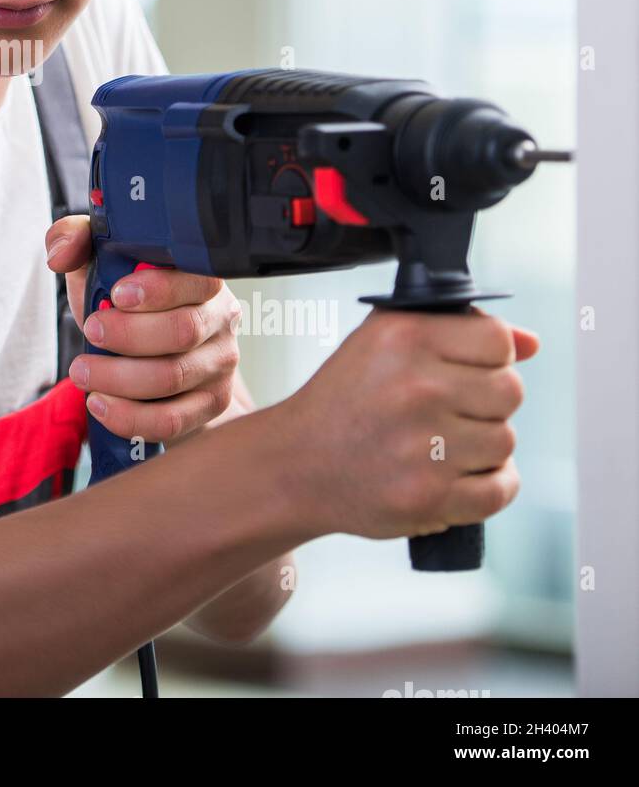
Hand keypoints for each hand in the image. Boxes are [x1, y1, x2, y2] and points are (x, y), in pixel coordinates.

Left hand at [44, 215, 242, 444]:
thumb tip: (60, 255)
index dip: (158, 289)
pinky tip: (101, 404)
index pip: (196, 279)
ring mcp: (220, 364)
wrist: (147, 356)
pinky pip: (173, 420)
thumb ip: (76, 239)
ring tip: (83, 372)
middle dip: (127, 335)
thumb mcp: (98, 264)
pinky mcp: (211, 405)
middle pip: (182, 331)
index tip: (117, 295)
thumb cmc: (125, 305)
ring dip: (118, 378)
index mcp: (200, 278)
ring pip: (172, 377)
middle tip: (90, 332)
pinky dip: (130, 417)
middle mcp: (220, 318)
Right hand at [280, 306, 539, 540]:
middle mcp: (415, 387)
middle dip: (486, 401)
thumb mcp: (382, 342)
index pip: (497, 339)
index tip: (462, 370)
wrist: (297, 464)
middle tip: (448, 410)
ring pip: (505, 441)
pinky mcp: (429, 497)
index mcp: (403, 338)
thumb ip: (456, 331)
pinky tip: (455, 474)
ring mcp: (424, 446)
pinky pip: (501, 489)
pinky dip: (488, 485)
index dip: (488, 356)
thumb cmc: (343, 400)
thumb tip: (531, 343)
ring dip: (482, 445)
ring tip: (440, 443)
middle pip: (510, 391)